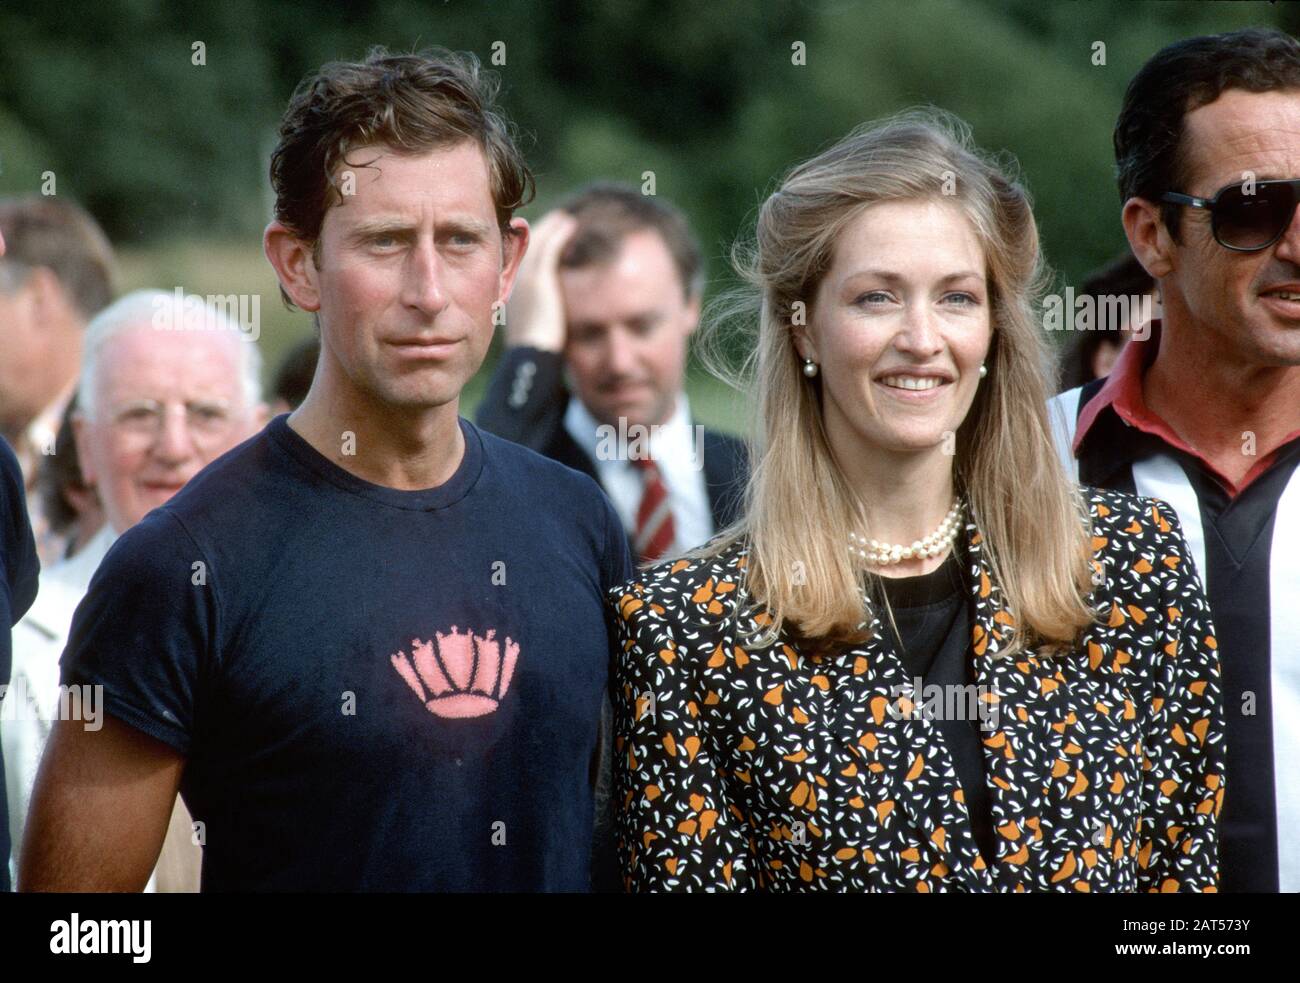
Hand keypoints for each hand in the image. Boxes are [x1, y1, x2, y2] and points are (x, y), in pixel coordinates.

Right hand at [505, 210, 577, 351]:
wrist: (530, 354)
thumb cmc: (533, 349)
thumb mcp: (531, 328)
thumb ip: (534, 316)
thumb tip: (543, 320)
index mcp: (510, 291)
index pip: (519, 260)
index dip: (529, 245)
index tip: (541, 235)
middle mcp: (514, 280)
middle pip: (525, 247)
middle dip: (539, 231)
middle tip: (555, 219)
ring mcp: (525, 279)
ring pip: (537, 243)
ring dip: (551, 227)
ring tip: (564, 218)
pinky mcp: (539, 280)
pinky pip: (549, 248)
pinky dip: (559, 233)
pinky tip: (570, 224)